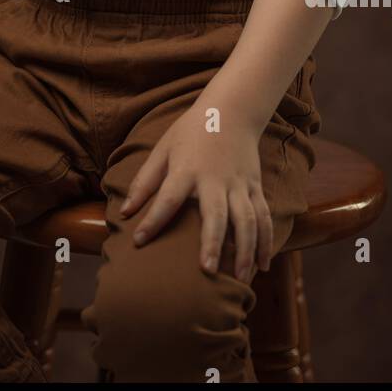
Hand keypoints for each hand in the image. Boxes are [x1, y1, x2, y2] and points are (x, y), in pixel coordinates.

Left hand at [119, 101, 272, 279]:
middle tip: (208, 272)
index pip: (168, 197)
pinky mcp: (255, 186)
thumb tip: (125, 212)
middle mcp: (216, 178)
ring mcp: (239, 183)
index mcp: (187, 168)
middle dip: (213, 243)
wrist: (231, 110)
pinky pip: (263, 217)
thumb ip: (145, 181)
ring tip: (241, 280)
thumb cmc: (191, 132)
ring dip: (246, 250)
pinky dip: (266, 242)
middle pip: (216, 213)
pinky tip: (263, 266)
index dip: (153, 220)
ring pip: (247, 220)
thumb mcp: (163, 149)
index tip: (138, 241)